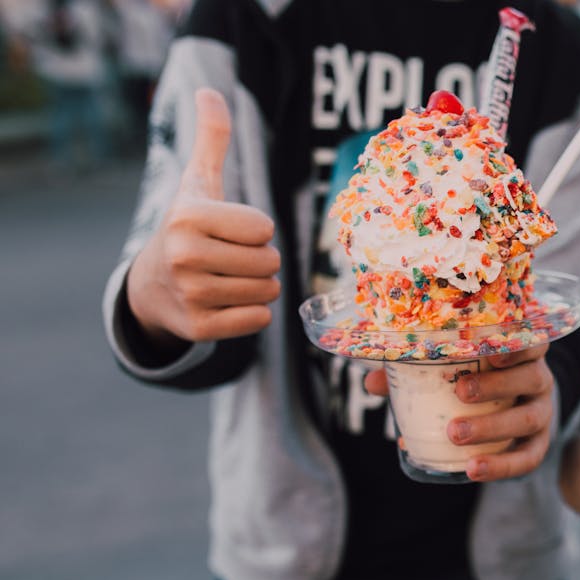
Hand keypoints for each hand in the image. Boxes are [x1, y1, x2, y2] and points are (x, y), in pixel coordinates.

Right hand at [125, 88, 280, 348]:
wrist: (150, 286)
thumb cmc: (189, 228)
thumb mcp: (199, 182)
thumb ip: (212, 139)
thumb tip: (210, 92)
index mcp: (189, 216)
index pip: (264, 228)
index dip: (255, 230)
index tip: (228, 230)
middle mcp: (185, 256)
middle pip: (270, 261)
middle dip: (259, 260)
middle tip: (228, 258)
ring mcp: (190, 295)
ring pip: (268, 291)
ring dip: (257, 286)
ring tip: (226, 278)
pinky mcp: (199, 328)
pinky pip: (259, 320)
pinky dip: (252, 314)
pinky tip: (225, 303)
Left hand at [364, 345, 554, 481]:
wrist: (509, 407)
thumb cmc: (476, 378)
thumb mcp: (453, 369)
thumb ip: (416, 371)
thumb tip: (372, 383)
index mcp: (521, 352)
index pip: (532, 340)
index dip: (518, 343)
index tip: (492, 349)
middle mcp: (539, 379)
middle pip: (531, 378)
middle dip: (497, 385)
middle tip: (461, 392)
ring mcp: (543, 412)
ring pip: (528, 418)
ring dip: (492, 426)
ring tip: (455, 434)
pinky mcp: (539, 443)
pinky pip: (528, 458)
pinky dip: (502, 466)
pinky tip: (473, 470)